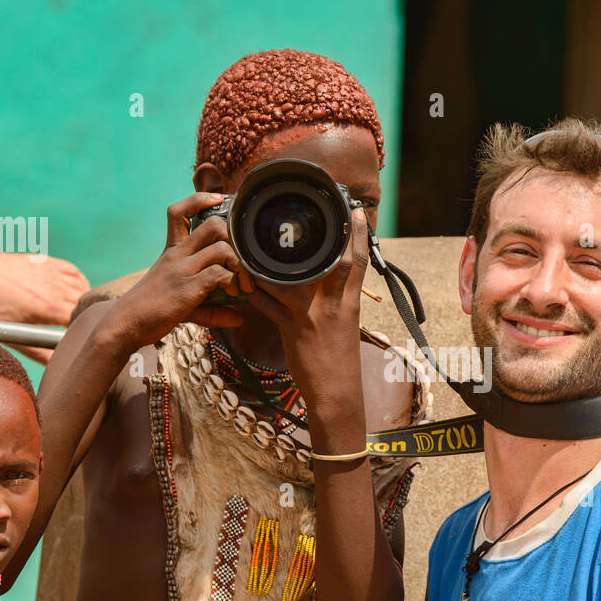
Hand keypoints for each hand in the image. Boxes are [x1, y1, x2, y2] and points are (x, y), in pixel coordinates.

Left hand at [0, 243, 90, 362]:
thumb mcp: (10, 333)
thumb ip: (38, 351)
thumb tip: (58, 365)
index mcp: (48, 308)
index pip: (83, 323)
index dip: (85, 332)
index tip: (81, 340)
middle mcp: (55, 288)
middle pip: (87, 306)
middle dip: (86, 318)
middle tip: (80, 329)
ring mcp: (52, 272)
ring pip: (84, 288)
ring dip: (84, 300)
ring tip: (77, 313)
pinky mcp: (46, 261)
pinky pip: (74, 272)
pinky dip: (78, 282)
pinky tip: (72, 292)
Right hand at [107, 193, 246, 350]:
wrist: (125, 324)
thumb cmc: (152, 311)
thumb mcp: (180, 299)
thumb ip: (212, 307)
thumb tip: (239, 318)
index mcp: (171, 250)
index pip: (179, 211)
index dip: (200, 199)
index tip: (218, 201)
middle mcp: (176, 255)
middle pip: (212, 224)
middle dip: (235, 238)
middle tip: (242, 260)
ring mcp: (182, 270)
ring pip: (221, 248)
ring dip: (239, 264)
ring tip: (242, 283)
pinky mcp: (187, 289)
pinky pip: (218, 274)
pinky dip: (232, 282)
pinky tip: (234, 294)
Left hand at [242, 207, 369, 402]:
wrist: (335, 390)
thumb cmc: (339, 358)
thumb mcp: (346, 323)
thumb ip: (338, 299)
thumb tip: (334, 279)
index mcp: (349, 302)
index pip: (357, 263)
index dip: (359, 236)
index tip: (358, 212)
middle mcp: (332, 304)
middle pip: (332, 261)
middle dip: (325, 235)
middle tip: (309, 210)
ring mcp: (311, 315)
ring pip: (288, 279)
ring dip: (267, 261)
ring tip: (253, 241)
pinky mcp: (291, 328)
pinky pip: (267, 304)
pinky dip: (253, 292)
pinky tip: (241, 280)